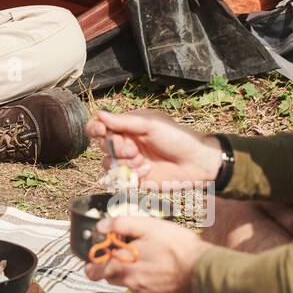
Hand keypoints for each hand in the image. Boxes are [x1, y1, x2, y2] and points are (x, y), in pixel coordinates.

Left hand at [82, 216, 206, 292]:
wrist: (205, 270)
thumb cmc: (178, 246)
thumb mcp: (149, 226)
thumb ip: (121, 224)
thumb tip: (101, 226)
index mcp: (123, 265)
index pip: (95, 271)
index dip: (93, 265)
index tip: (96, 260)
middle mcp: (131, 284)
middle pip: (111, 278)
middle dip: (113, 267)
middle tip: (125, 256)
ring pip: (128, 286)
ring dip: (131, 275)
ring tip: (147, 262)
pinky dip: (148, 284)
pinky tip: (160, 274)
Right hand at [87, 109, 221, 187]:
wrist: (196, 163)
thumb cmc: (177, 138)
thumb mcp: (151, 125)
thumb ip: (125, 121)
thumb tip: (99, 114)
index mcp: (128, 127)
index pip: (100, 126)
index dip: (96, 129)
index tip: (103, 132)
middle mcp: (126, 143)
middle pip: (103, 145)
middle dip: (115, 148)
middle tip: (133, 150)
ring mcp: (129, 162)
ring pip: (108, 164)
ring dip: (122, 163)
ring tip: (140, 161)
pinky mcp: (134, 178)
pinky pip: (120, 179)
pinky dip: (130, 175)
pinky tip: (146, 172)